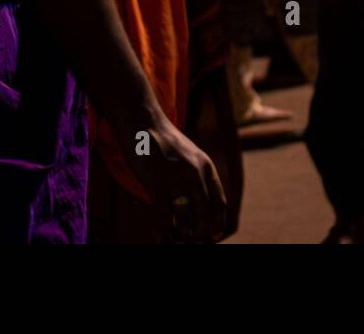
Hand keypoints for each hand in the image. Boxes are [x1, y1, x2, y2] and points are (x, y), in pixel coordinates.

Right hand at [126, 115, 227, 242]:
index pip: (219, 201)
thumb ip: (197, 175)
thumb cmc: (164, 141)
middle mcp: (195, 173)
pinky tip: (165, 231)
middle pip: (204, 213)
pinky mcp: (157, 183)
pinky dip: (166, 229)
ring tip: (181, 240)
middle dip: (201, 233)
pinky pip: (165, 217)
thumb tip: (200, 204)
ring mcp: (176, 178)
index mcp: (206, 165)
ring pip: (186, 218)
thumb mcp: (190, 154)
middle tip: (195, 242)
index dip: (218, 222)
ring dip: (184, 234)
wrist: (143, 121)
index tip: (214, 236)